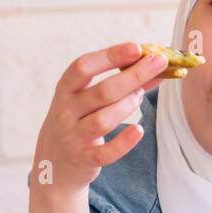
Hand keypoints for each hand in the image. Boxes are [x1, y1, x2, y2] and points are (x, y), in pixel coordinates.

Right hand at [30, 41, 171, 197]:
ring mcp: (73, 137)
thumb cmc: (76, 122)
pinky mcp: (83, 159)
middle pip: (102, 92)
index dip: (110, 56)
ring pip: (103, 120)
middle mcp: (65, 112)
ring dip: (127, 105)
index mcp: (65, 90)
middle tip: (159, 64)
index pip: (83, 67)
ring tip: (141, 95)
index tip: (136, 48)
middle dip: (133, 76)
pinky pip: (106, 152)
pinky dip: (124, 142)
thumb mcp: (85, 100)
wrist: (53, 165)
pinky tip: (139, 130)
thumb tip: (154, 66)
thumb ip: (116, 84)